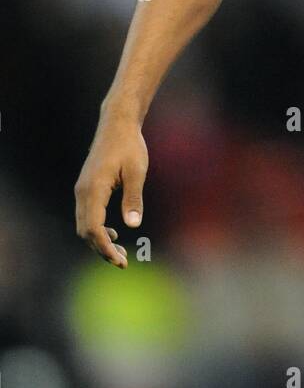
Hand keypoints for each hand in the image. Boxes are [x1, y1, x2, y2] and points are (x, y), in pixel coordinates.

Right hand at [74, 115, 148, 266]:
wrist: (117, 125)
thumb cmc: (129, 146)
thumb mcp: (136, 172)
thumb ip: (133, 198)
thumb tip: (133, 225)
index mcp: (94, 189)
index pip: (93, 227)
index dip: (104, 247)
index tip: (120, 261)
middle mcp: (83, 191)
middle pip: (85, 231)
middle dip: (102, 250)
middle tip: (124, 262)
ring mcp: (82, 190)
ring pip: (84, 225)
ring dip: (99, 241)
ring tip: (121, 254)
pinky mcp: (86, 188)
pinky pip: (86, 216)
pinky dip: (97, 229)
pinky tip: (114, 234)